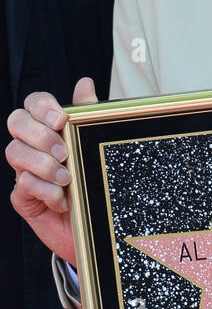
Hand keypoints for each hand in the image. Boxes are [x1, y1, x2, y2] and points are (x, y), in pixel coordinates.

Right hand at [6, 77, 97, 265]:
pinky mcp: (23, 198)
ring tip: (67, 177)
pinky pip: (23, 185)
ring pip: (15, 153)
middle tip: (64, 151)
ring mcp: (24, 171)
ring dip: (43, 164)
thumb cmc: (94, 182)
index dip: (41, 106)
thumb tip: (85, 83)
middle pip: (16, 122)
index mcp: (48, 129)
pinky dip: (45, 190)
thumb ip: (87, 115)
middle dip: (39, 134)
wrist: (99, 225)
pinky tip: (63, 198)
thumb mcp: (94, 147)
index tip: (60, 119)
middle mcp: (32, 147)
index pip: (32, 103)